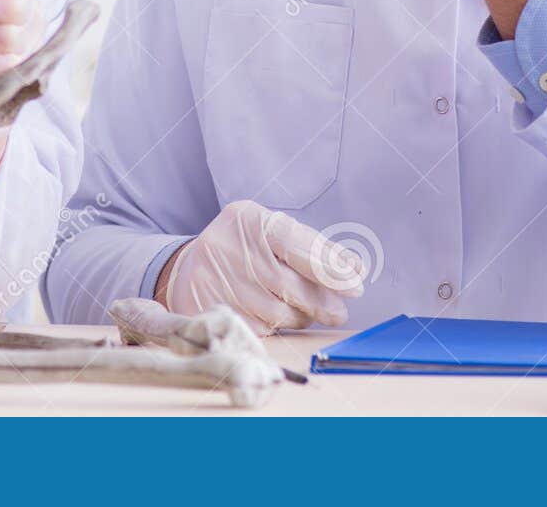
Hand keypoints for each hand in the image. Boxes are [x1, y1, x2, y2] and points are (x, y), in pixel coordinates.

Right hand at [158, 200, 366, 334]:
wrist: (190, 266)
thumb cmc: (245, 247)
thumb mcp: (271, 232)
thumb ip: (310, 248)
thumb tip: (353, 270)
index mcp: (248, 219)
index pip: (295, 244)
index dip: (329, 267)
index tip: (355, 285)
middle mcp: (226, 247)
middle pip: (287, 284)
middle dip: (321, 302)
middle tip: (338, 311)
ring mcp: (214, 280)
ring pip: (276, 311)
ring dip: (301, 316)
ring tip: (307, 312)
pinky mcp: (208, 310)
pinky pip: (258, 328)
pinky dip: (276, 327)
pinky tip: (277, 317)